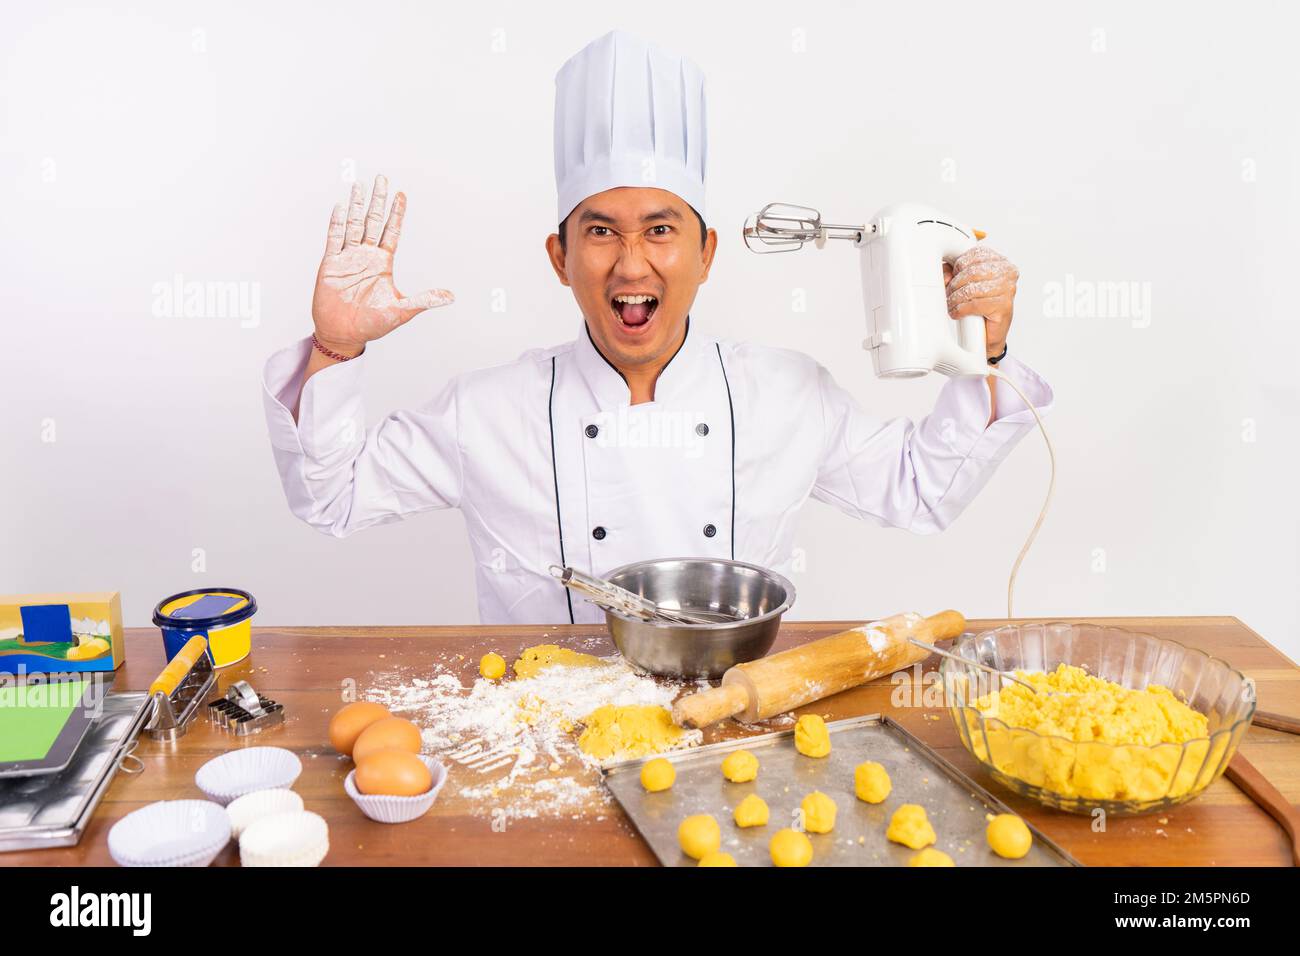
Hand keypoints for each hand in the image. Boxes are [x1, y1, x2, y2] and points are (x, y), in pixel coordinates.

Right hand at [311, 174, 453, 353]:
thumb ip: (424, 300)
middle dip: (377, 201)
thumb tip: (450, 297)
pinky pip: (334, 239)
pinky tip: (340, 207)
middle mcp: (366, 256)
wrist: (345, 335)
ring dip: (355, 206)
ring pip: (352, 225)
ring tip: (359, 186)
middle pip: (372, 221)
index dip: (397, 214)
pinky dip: (337, 223)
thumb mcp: (402, 311)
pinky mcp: (331, 264)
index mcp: (383, 263)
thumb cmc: (373, 324)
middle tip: (381, 179)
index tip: (402, 194)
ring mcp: (348, 258)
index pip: (391, 232)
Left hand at [943, 246, 1017, 358]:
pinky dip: (960, 309)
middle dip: (955, 284)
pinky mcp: (1004, 306)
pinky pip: (975, 304)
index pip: (976, 254)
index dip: (959, 265)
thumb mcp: (964, 282)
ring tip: (952, 304)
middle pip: (972, 271)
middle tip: (949, 294)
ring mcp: (1008, 289)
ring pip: (972, 289)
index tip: (952, 276)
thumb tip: (945, 275)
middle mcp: (1008, 273)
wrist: (989, 333)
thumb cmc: (979, 305)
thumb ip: (952, 272)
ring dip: (956, 298)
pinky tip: (957, 313)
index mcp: (1001, 262)